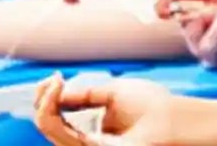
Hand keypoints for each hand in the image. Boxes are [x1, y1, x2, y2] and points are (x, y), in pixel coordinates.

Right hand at [34, 74, 184, 144]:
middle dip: (42, 99)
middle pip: (49, 125)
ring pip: (50, 130)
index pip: (58, 118)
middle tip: (52, 79)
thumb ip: (84, 95)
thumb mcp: (113, 93)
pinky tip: (57, 92)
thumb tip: (58, 92)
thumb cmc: (155, 107)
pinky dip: (52, 112)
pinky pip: (61, 135)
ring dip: (44, 103)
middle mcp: (87, 141)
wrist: (175, 119)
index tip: (54, 78)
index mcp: (93, 129)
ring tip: (54, 84)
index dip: (48, 98)